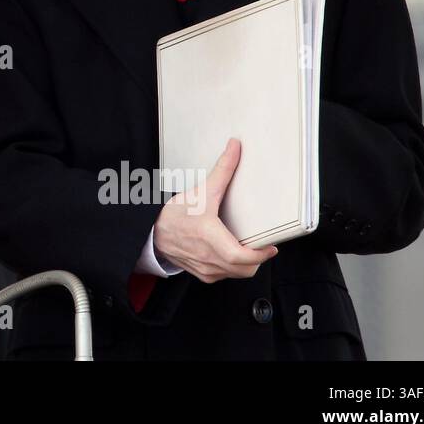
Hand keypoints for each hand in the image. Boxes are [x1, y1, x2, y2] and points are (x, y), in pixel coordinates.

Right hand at [152, 138, 278, 282]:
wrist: (152, 230)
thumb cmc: (174, 214)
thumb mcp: (201, 190)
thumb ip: (222, 169)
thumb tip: (235, 147)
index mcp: (209, 237)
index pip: (241, 257)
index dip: (260, 254)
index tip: (271, 246)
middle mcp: (208, 257)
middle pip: (245, 269)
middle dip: (258, 258)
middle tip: (263, 245)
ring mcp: (205, 268)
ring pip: (237, 274)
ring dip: (246, 263)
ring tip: (248, 247)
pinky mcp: (202, 274)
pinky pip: (225, 275)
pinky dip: (233, 267)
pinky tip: (231, 252)